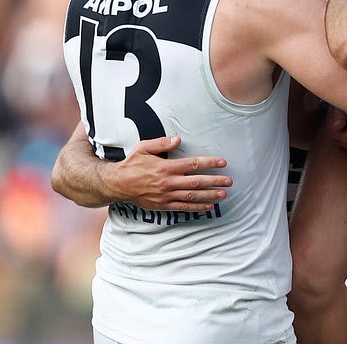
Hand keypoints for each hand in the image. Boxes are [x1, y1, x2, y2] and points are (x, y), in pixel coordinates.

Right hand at [106, 136, 231, 211]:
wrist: (117, 184)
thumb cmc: (132, 164)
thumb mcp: (143, 148)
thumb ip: (161, 143)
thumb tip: (178, 139)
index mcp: (165, 167)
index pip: (192, 164)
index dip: (209, 163)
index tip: (222, 162)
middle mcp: (168, 182)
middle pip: (196, 182)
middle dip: (215, 181)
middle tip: (229, 181)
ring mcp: (166, 196)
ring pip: (192, 196)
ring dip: (209, 195)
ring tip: (223, 194)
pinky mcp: (163, 205)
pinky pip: (183, 207)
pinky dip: (197, 207)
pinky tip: (209, 206)